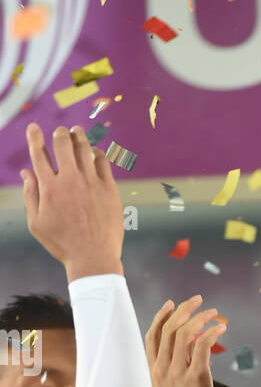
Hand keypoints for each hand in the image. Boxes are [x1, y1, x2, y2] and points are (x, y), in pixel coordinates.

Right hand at [20, 124, 124, 281]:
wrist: (93, 258)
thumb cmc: (63, 244)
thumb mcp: (36, 223)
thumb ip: (30, 195)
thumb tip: (26, 172)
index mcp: (49, 188)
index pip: (39, 154)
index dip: (35, 137)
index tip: (34, 127)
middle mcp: (70, 180)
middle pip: (63, 143)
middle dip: (60, 133)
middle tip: (60, 132)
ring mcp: (91, 183)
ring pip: (84, 148)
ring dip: (79, 136)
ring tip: (76, 132)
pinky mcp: (109, 188)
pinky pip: (103, 161)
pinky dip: (96, 152)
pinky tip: (94, 152)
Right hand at [146, 296, 224, 386]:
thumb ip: (170, 378)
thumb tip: (186, 362)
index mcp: (152, 373)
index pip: (151, 336)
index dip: (161, 316)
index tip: (172, 304)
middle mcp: (162, 371)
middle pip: (169, 329)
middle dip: (184, 310)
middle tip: (198, 300)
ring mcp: (178, 375)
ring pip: (184, 333)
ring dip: (200, 318)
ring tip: (214, 313)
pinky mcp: (197, 380)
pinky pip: (202, 346)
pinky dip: (212, 332)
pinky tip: (221, 329)